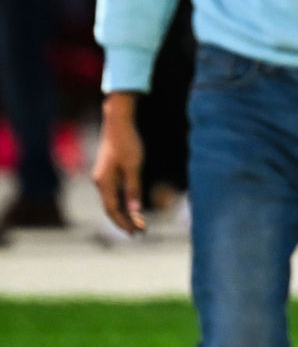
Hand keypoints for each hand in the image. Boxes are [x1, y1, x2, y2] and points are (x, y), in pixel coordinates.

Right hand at [93, 94, 145, 234]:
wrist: (118, 123)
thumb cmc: (127, 142)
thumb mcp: (134, 165)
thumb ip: (133, 188)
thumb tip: (134, 210)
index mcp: (104, 182)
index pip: (113, 209)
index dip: (124, 222)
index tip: (137, 232)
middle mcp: (100, 182)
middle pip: (111, 208)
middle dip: (124, 221)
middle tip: (140, 233)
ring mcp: (103, 178)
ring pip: (112, 202)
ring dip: (124, 214)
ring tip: (138, 224)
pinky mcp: (108, 173)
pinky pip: (113, 194)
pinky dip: (123, 203)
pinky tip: (132, 208)